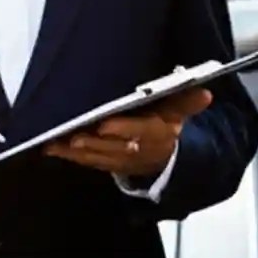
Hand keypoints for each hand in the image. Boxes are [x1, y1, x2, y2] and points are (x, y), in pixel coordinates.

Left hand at [43, 87, 211, 177]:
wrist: (165, 158)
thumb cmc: (165, 125)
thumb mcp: (177, 112)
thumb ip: (186, 101)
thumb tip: (206, 92)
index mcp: (157, 134)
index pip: (140, 132)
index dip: (123, 129)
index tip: (105, 124)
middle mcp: (138, 150)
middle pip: (114, 147)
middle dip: (93, 142)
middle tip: (74, 135)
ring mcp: (121, 160)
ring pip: (98, 157)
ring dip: (77, 152)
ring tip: (56, 142)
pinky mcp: (107, 164)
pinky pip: (88, 162)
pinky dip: (69, 157)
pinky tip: (51, 148)